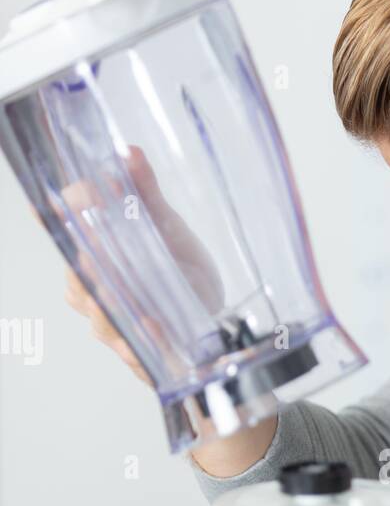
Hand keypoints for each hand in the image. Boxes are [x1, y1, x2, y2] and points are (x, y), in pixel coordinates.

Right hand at [60, 144, 223, 385]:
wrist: (211, 310)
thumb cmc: (178, 265)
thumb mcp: (165, 224)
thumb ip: (145, 190)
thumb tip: (130, 153)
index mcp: (93, 255)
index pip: (65, 232)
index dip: (62, 218)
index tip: (67, 201)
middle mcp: (95, 292)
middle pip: (78, 284)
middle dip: (86, 273)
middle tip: (94, 257)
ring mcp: (116, 324)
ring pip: (102, 320)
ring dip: (109, 308)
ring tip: (116, 294)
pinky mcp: (142, 353)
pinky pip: (135, 351)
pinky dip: (142, 339)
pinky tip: (151, 325)